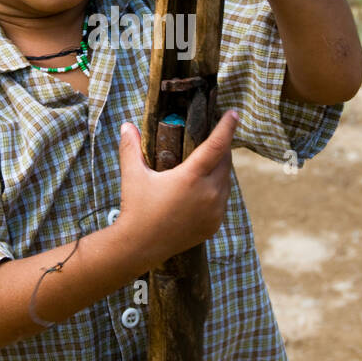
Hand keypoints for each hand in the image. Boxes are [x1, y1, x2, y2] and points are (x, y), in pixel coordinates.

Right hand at [116, 109, 239, 266]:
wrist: (140, 246)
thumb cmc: (137, 208)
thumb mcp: (133, 175)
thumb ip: (131, 148)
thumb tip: (127, 126)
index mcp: (190, 178)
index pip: (216, 145)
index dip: (227, 127)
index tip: (234, 114)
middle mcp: (208, 193)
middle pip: (225, 161)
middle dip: (222, 148)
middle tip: (213, 138)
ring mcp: (214, 211)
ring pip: (226, 181)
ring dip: (221, 169)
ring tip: (209, 161)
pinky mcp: (214, 224)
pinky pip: (223, 200)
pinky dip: (218, 189)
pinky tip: (206, 187)